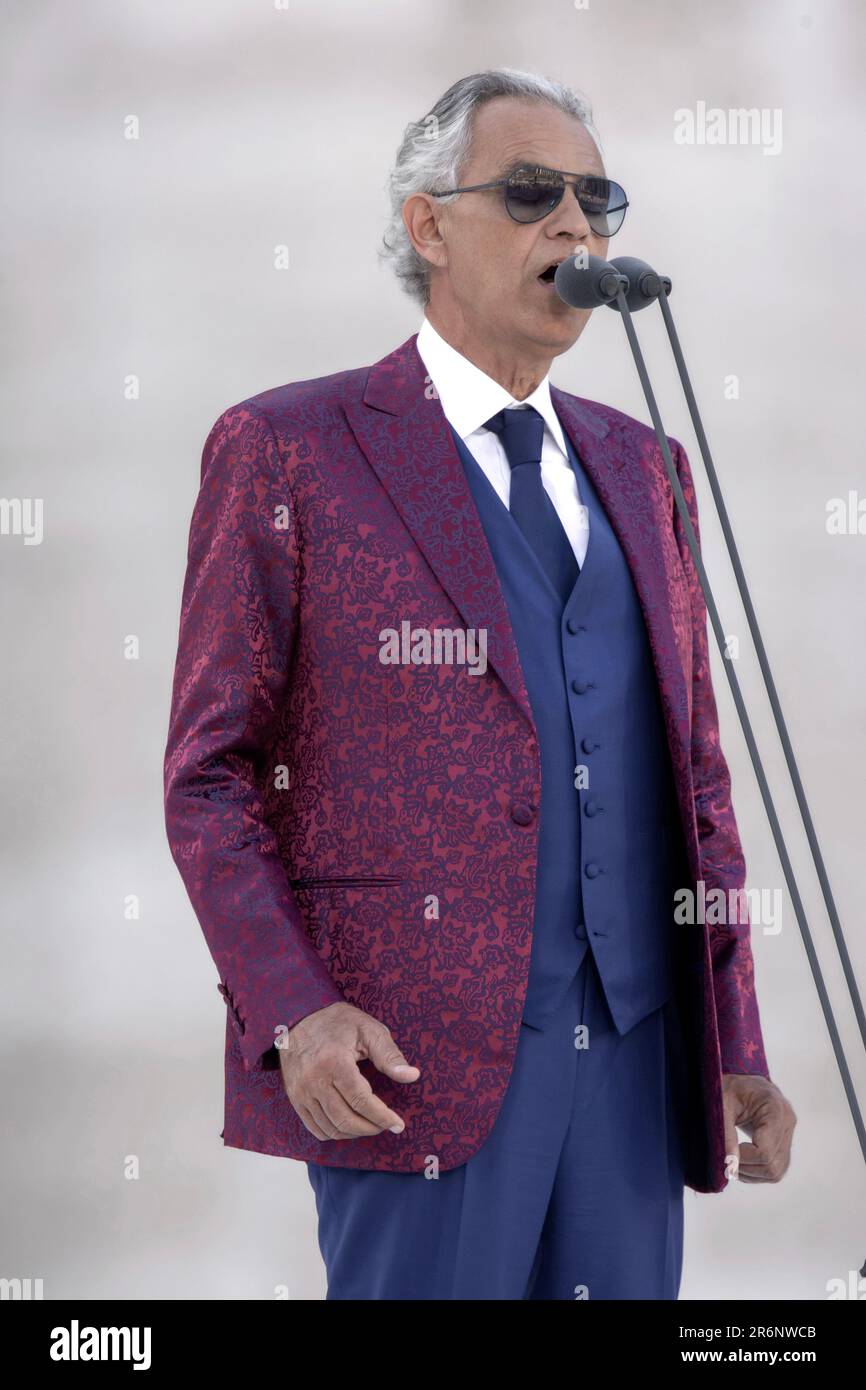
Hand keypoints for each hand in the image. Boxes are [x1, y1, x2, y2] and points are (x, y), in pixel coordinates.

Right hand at [278, 1001, 419, 1140]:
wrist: (300, 1017)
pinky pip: (315, 1128)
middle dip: (371, 1128)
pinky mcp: (294, 1098)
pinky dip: (334, 1133)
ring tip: (371, 1125)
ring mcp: (301, 1091)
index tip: (398, 1124)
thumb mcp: (369, 1030)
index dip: (382, 1117)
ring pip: (330, 1128)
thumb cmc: (339, 1022)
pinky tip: (349, 1126)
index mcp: (335, 1062)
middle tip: (387, 1125)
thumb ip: (390, 1055)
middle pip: (345, 1120)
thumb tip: (412, 1076)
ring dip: (354, 1133)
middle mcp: (314, 1080)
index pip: (361, 1101)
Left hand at [722, 1073, 795, 1182]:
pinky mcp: (786, 1142)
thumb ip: (725, 1133)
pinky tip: (742, 1163)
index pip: (765, 1151)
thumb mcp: (722, 1105)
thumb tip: (730, 1163)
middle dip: (746, 1168)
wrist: (743, 1081)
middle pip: (772, 1165)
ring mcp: (789, 1133)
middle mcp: (788, 1122)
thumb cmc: (731, 1087)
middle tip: (726, 1160)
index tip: (726, 1153)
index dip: (744, 1158)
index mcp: (775, 1108)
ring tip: (733, 1162)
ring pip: (776, 1172)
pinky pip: (777, 1169)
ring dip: (752, 1174)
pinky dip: (758, 1173)